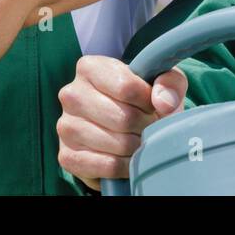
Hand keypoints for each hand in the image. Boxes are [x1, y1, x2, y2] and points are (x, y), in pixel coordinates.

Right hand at [56, 56, 186, 190]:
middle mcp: (71, 94)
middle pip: (123, 117)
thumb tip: (163, 103)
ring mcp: (65, 126)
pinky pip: (106, 166)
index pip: (127, 87)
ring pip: (116, 143)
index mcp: (89, 68)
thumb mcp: (161, 81)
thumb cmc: (142, 98)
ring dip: (137, 146)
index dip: (148, 101)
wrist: (124, 127)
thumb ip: (169, 83)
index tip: (152, 105)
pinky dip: (126, 166)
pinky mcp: (67, 156)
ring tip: (139, 139)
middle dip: (144, 125)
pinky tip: (129, 159)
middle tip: (148, 126)